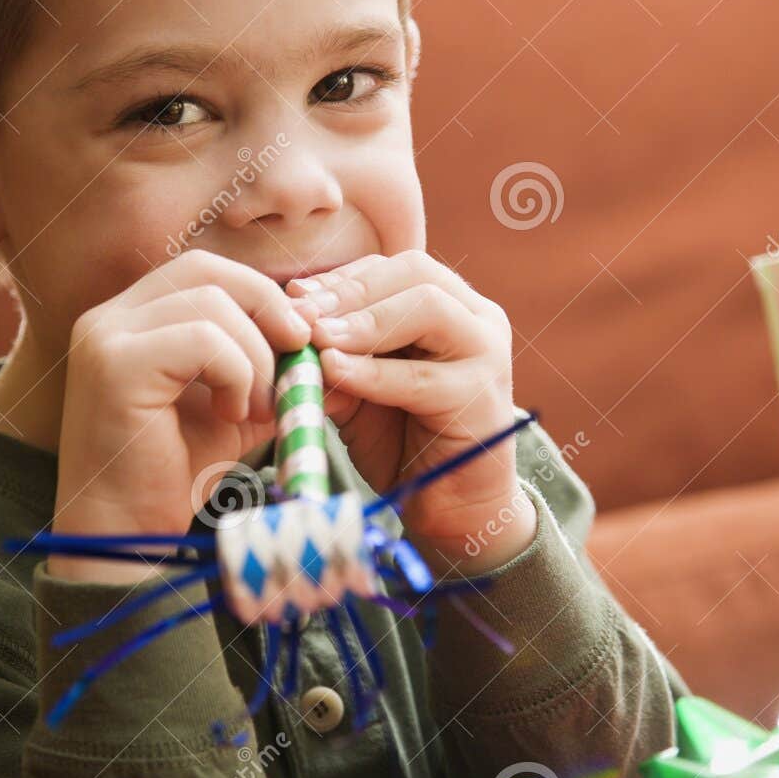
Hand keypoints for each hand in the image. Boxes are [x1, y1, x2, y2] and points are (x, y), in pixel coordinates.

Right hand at [50, 251, 310, 581]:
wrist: (126, 537)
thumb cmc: (174, 474)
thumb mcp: (233, 408)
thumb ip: (266, 369)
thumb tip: (329, 341)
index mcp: (129, 319)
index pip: (204, 272)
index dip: (260, 296)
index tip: (299, 341)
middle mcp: (107, 318)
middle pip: (206, 271)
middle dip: (267, 309)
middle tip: (298, 356)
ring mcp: (105, 337)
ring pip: (212, 304)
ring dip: (254, 357)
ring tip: (254, 409)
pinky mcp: (114, 366)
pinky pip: (202, 340)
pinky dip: (235, 373)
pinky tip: (231, 416)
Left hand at [287, 251, 534, 575]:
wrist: (453, 509)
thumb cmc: (404, 441)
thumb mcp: (358, 390)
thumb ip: (333, 358)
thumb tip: (291, 331)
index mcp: (451, 304)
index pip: (393, 268)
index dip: (342, 277)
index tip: (294, 296)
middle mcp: (477, 318)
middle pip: (414, 274)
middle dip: (350, 291)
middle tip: (301, 314)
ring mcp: (487, 354)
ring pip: (426, 309)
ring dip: (365, 322)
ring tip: (318, 339)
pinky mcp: (483, 398)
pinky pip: (420, 376)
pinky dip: (372, 372)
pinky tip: (334, 372)